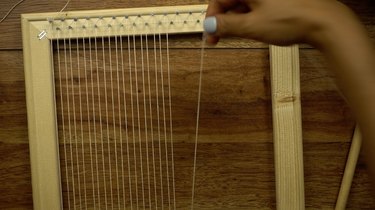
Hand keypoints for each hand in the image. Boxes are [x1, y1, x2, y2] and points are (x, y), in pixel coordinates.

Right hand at [204, 0, 355, 46]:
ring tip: (236, 36)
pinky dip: (249, 18)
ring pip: (243, 4)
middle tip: (218, 37)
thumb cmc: (294, 19)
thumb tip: (210, 25)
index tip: (210, 32)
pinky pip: (256, 6)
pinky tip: (251, 29)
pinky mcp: (278, 0)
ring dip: (236, 20)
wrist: (324, 23)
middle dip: (223, 19)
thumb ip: (227, 25)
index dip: (212, 16)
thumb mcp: (252, 26)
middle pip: (230, 0)